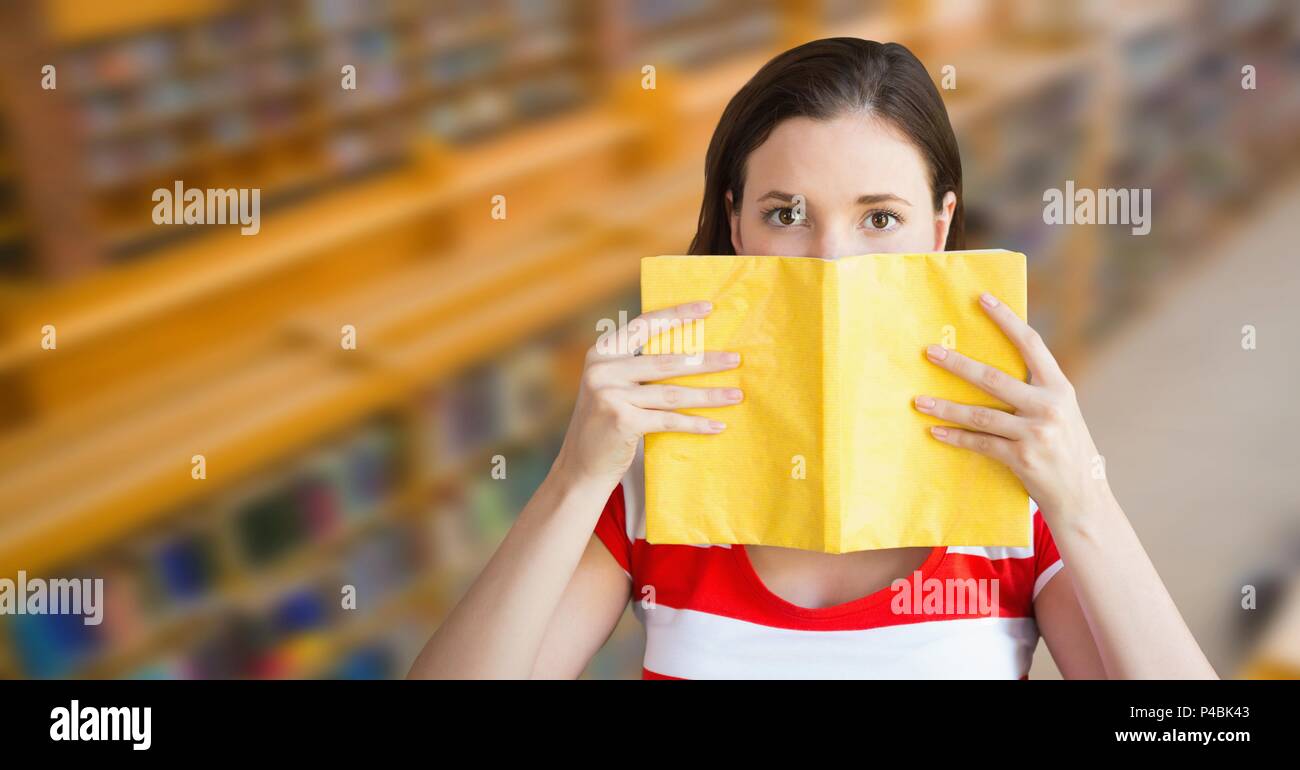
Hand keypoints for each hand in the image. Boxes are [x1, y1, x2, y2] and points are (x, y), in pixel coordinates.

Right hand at [551, 300, 742, 490]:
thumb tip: (690, 351)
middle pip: (665, 361)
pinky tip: (717, 426)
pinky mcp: (622, 420)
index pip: (643, 326)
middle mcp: (602, 370)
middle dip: (705, 361)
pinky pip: (669, 420)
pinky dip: (696, 424)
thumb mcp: (612, 387)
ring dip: (709, 395)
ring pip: (672, 393)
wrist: (580, 468)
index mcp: (601, 353)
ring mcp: (610, 395)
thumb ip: (635, 367)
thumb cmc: (606, 425)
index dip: (676, 314)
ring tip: (736, 395)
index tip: (708, 307)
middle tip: (736, 360)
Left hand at [913, 292, 1105, 518]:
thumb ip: (1035, 391)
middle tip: (930, 352)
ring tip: (919, 400)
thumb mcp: (1061, 413)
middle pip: (994, 377)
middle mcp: (1049, 406)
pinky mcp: (1022, 459)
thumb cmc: (1065, 450)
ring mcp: (1036, 433)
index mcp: (1060, 388)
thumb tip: (990, 369)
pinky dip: (955, 437)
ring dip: (946, 407)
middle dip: (958, 364)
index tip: (983, 298)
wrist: (1083, 497)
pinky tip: (935, 431)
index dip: (1006, 320)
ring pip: (981, 414)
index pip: (1031, 344)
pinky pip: (980, 443)